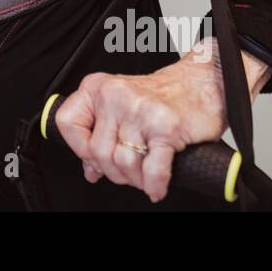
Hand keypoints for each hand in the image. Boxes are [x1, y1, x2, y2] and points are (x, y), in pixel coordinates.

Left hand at [51, 53, 229, 203]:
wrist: (204, 83)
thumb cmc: (164, 96)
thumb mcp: (122, 106)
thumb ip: (101, 135)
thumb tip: (90, 170)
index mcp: (98, 88)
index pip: (67, 124)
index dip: (79, 149)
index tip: (94, 159)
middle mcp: (115, 96)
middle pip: (98, 152)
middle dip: (113, 172)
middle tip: (128, 173)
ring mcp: (140, 110)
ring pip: (123, 163)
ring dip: (135, 180)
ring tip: (145, 177)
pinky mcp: (166, 126)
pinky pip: (152, 169)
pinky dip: (154, 185)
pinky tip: (157, 187)